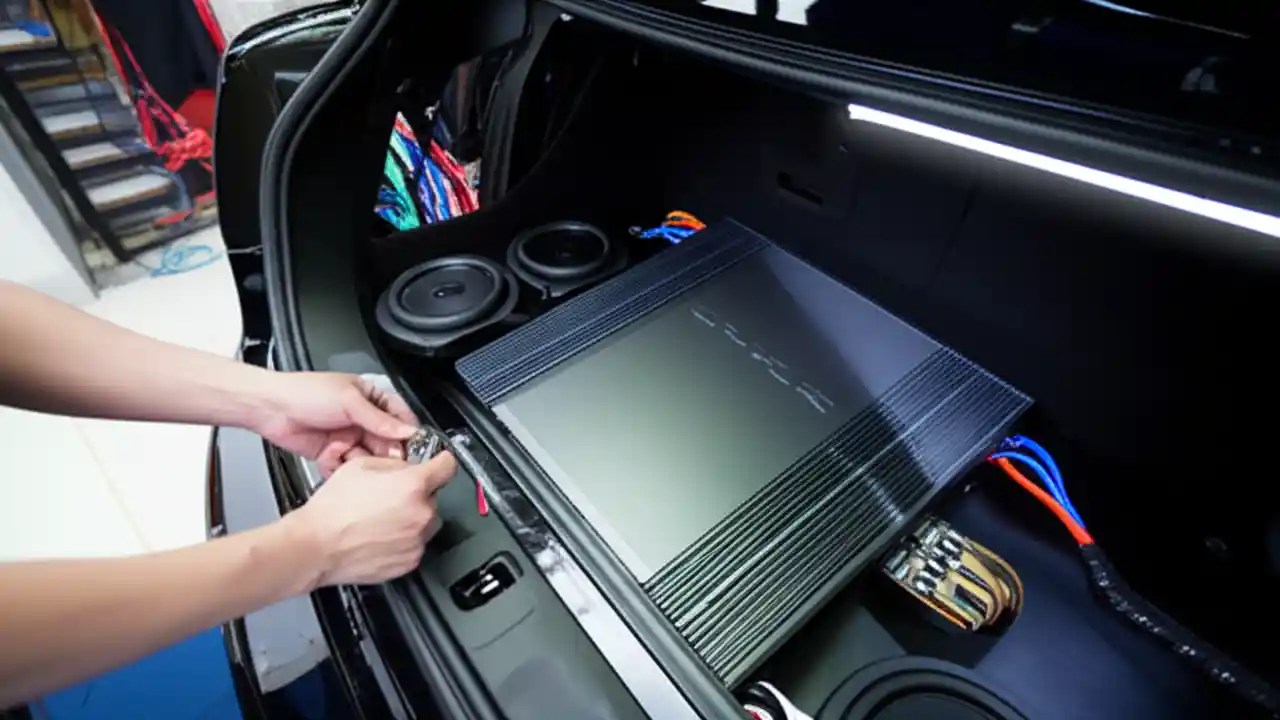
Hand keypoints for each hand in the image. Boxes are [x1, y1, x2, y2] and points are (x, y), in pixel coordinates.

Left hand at [252, 373, 419, 476]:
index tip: (414, 450)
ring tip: (357, 463)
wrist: (269, 408)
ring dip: (363, 463)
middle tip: (388, 463)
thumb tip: (408, 432)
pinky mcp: (333, 454)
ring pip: (368, 457)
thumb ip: (380, 419)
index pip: (400, 417)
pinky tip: (335, 463)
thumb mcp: (350, 402)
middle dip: (386, 454)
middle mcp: (362, 419)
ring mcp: (348, 437)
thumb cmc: (306, 392)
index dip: (407, 434)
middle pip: (387, 442)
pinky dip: (343, 469)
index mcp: (371, 398)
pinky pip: (347, 467)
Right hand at [283, 453, 456, 587]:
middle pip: (433, 496)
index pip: (448, 466)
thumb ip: (395, 463)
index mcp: (413, 486)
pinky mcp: (410, 562)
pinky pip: (414, 544)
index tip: (439, 462)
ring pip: (425, 522)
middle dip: (416, 494)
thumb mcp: (361, 466)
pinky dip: (403, 540)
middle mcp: (421, 514)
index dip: (441, 461)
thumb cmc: (332, 509)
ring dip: (411, 518)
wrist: (316, 547)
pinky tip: (379, 536)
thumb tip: (409, 466)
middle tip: (389, 497)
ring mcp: (417, 541)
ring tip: (381, 519)